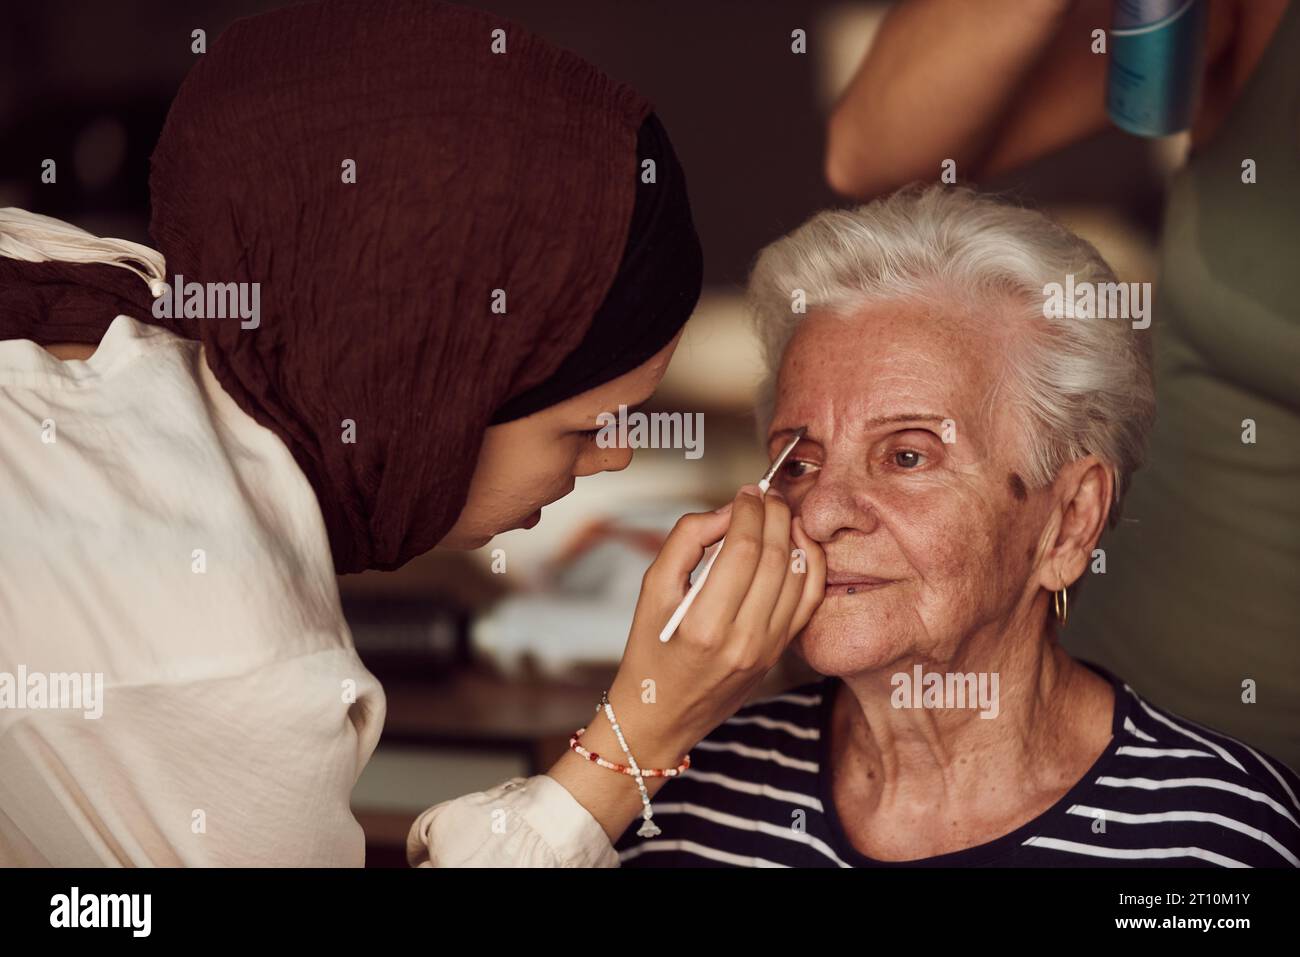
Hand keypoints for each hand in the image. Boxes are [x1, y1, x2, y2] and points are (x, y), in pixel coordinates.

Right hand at [603, 483, 825, 766]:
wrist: (662, 712)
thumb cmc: (650, 650)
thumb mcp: (651, 589)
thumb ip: (686, 540)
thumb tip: (728, 512)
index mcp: (703, 624)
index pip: (742, 549)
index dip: (749, 511)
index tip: (745, 493)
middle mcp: (742, 639)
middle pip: (776, 557)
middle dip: (774, 514)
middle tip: (765, 495)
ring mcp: (766, 649)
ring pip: (798, 575)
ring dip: (794, 533)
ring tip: (780, 512)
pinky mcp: (780, 653)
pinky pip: (809, 600)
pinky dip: (810, 565)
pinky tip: (797, 544)